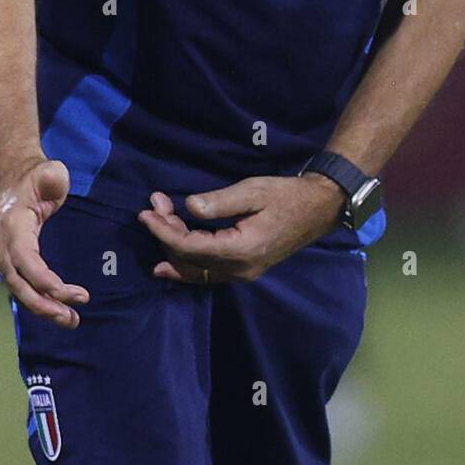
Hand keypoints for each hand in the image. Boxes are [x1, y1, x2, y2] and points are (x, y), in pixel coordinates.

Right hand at [0, 157, 89, 327]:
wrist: (11, 179)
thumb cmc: (35, 177)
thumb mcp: (48, 171)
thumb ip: (52, 176)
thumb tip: (54, 183)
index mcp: (12, 223)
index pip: (23, 257)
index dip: (40, 278)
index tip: (63, 292)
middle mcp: (1, 243)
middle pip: (18, 282)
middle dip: (43, 303)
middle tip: (71, 317)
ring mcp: (1, 254)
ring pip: (18, 288)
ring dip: (43, 307)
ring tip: (70, 320)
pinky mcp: (6, 262)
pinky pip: (21, 285)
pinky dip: (38, 299)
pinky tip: (58, 310)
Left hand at [137, 174, 346, 284]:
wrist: (318, 209)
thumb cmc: (286, 196)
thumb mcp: (253, 191)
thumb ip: (219, 202)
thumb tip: (188, 207)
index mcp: (241, 250)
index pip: (190, 247)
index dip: (163, 232)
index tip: (145, 213)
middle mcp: (239, 270)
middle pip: (189, 260)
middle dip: (165, 234)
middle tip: (153, 206)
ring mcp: (242, 274)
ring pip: (196, 271)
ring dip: (173, 248)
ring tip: (157, 223)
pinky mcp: (244, 270)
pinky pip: (207, 273)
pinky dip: (186, 265)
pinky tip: (168, 263)